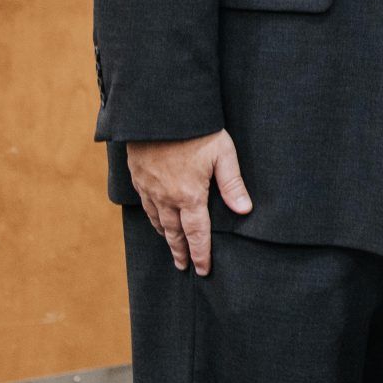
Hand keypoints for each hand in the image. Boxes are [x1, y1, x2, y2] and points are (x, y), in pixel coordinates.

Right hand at [125, 130, 252, 275]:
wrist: (159, 112)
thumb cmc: (197, 131)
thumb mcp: (223, 154)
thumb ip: (232, 183)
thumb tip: (245, 210)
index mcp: (189, 195)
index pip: (197, 233)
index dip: (200, 253)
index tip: (202, 270)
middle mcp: (166, 197)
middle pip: (174, 232)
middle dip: (181, 251)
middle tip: (184, 266)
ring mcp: (149, 189)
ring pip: (158, 220)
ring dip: (166, 237)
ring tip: (172, 248)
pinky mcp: (138, 178)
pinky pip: (145, 206)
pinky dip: (153, 218)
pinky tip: (157, 220)